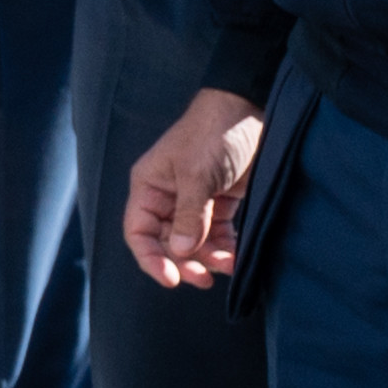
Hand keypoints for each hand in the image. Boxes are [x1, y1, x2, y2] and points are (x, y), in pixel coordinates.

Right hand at [120, 90, 265, 286]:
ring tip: (229, 265)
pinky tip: (236, 256)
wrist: (248, 109)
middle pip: (167, 243)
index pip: (140, 232)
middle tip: (203, 279)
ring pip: (194, 243)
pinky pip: (218, 234)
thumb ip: (188, 215)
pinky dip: (226, 248)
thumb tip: (180, 252)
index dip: (150, 258)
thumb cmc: (213, 133)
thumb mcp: (197, 174)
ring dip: (209, 258)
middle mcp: (168, 198)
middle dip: (185, 263)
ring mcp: (195, 201)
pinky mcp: (221, 202)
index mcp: (150, 188)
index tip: (170, 278)